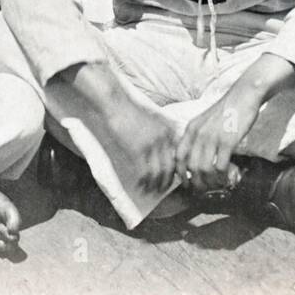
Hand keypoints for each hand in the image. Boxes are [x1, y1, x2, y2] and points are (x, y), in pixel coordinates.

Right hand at [46, 63, 179, 196]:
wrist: (116, 104)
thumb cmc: (131, 111)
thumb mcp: (153, 120)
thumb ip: (161, 134)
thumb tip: (164, 154)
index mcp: (169, 130)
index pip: (178, 156)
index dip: (175, 170)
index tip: (172, 179)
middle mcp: (164, 139)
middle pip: (171, 167)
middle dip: (167, 182)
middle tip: (162, 190)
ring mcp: (152, 145)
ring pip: (158, 173)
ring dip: (155, 185)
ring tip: (150, 191)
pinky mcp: (138, 150)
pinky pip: (144, 172)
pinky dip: (144, 182)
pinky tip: (140, 186)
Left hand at [176, 86, 261, 192]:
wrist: (244, 95)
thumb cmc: (227, 108)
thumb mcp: (205, 120)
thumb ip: (198, 135)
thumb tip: (197, 156)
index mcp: (191, 128)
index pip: (178, 156)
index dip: (180, 173)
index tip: (186, 183)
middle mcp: (198, 134)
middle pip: (191, 167)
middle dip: (196, 182)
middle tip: (203, 189)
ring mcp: (212, 138)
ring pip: (205, 169)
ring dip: (210, 182)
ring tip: (216, 185)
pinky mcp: (227, 141)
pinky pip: (220, 166)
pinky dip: (222, 176)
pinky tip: (226, 177)